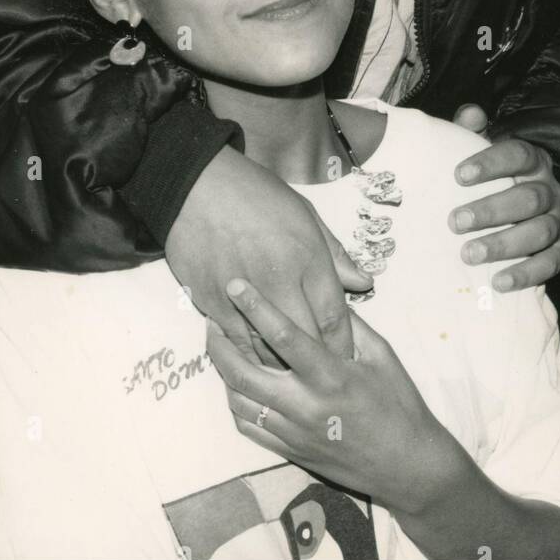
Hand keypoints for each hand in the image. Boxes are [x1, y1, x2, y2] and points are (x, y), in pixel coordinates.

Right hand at [165, 146, 371, 365]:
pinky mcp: (213, 303)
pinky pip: (238, 344)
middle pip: (308, 340)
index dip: (344, 343)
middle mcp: (279, 281)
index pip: (335, 317)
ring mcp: (244, 297)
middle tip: (325, 372)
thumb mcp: (304, 213)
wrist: (195, 186)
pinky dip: (250, 355)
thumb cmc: (254, 194)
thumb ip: (335, 253)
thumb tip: (364, 282)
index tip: (347, 356)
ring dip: (284, 364)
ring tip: (294, 373)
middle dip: (320, 360)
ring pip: (271, 349)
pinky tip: (258, 359)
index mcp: (307, 257)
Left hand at [207, 279, 458, 515]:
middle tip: (211, 319)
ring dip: (224, 372)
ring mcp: (294, 432)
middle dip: (220, 344)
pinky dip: (237, 402)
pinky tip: (238, 384)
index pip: (284, 335)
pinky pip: (249, 427)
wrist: (406, 465)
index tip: (235, 284)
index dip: (256, 307)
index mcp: (331, 376)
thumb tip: (325, 294)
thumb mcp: (382, 355)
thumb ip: (349, 324)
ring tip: (220, 347)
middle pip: (245, 373)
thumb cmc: (399, 404)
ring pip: (240, 401)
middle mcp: (306, 405)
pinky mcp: (290, 451)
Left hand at [449, 105, 559, 291]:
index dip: (491, 163)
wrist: (518, 211)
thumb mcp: (480, 153)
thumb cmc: (492, 179)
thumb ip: (471, 132)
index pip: (518, 154)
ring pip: (539, 232)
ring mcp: (558, 222)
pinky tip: (498, 282)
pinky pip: (551, 264)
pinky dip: (526, 274)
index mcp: (532, 161)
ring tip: (468, 254)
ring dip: (504, 244)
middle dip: (491, 211)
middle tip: (455, 222)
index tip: (458, 176)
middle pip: (527, 198)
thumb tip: (470, 113)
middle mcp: (550, 190)